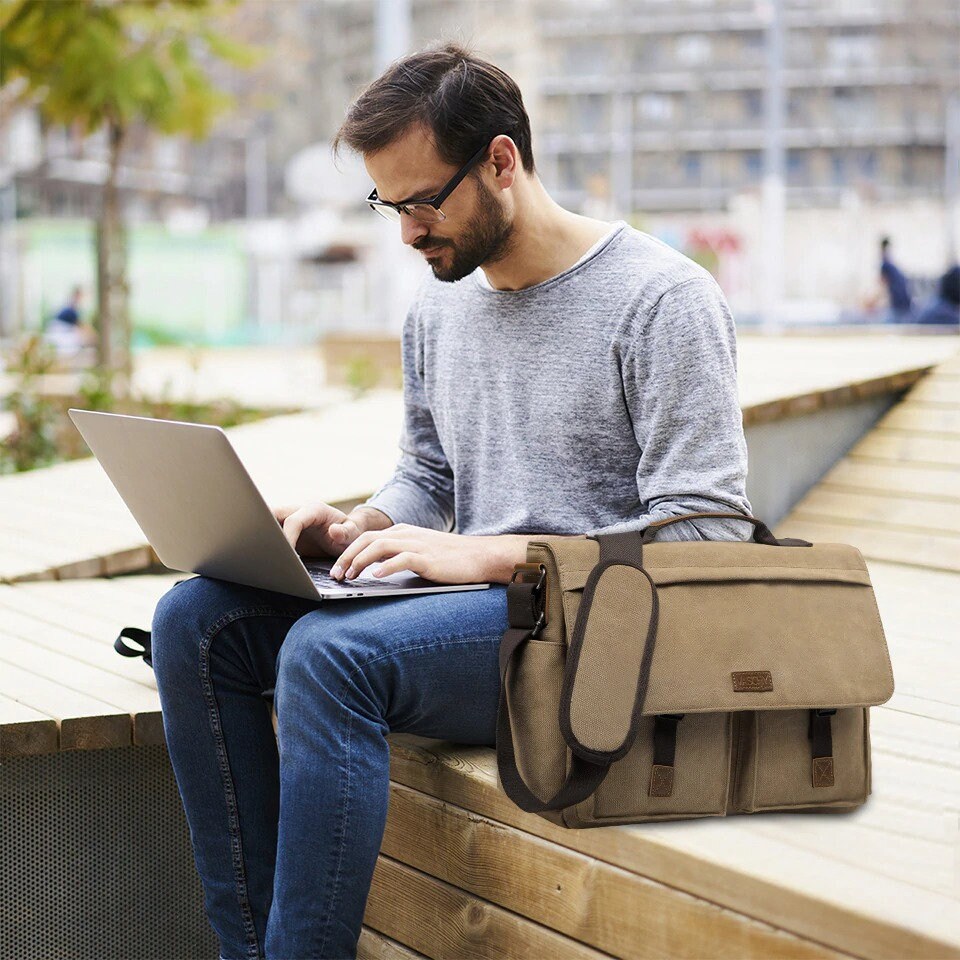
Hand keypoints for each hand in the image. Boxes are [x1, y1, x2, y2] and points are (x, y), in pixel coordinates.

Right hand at [272, 500, 390, 557]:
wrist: (346, 533)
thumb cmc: (350, 533)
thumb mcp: (353, 533)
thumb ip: (346, 532)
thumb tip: (334, 531)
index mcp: (314, 509)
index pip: (294, 521)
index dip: (287, 537)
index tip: (287, 554)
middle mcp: (299, 510)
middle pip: (273, 513)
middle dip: (264, 528)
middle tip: (263, 549)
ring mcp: (290, 518)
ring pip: (267, 519)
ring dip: (262, 533)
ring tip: (259, 552)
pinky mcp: (285, 528)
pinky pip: (270, 530)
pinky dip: (265, 539)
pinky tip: (264, 554)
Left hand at [330, 523, 498, 584]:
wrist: (480, 556)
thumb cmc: (450, 558)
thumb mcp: (419, 552)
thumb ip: (398, 555)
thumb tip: (373, 569)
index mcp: (402, 532)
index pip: (367, 538)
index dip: (348, 552)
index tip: (337, 569)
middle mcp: (406, 534)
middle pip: (367, 540)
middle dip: (347, 557)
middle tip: (335, 575)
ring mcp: (417, 544)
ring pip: (379, 546)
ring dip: (359, 562)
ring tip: (349, 577)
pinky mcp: (428, 558)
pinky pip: (402, 559)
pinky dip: (386, 566)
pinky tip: (375, 577)